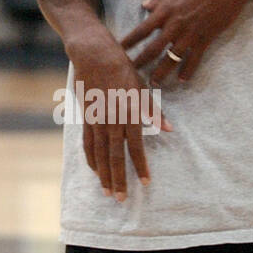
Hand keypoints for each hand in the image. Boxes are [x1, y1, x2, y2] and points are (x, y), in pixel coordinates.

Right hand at [67, 28, 172, 201]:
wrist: (93, 54)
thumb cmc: (120, 67)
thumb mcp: (140, 85)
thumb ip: (151, 109)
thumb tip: (167, 128)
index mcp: (127, 112)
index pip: (134, 146)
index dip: (140, 165)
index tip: (145, 182)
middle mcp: (110, 119)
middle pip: (114, 155)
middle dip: (118, 178)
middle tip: (120, 198)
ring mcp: (95, 119)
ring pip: (98, 153)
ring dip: (103, 174)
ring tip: (106, 191)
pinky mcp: (85, 117)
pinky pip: (87, 143)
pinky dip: (91, 158)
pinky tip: (94, 170)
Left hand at [121, 0, 252, 83]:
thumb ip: (160, 0)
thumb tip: (145, 5)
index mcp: (166, 10)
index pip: (142, 29)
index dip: (129, 41)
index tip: (118, 49)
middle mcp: (175, 24)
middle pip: (153, 48)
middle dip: (141, 62)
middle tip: (130, 72)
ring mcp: (191, 33)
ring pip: (172, 57)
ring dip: (162, 71)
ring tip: (154, 83)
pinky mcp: (206, 38)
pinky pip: (194, 59)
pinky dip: (188, 70)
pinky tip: (182, 79)